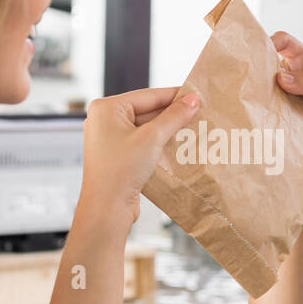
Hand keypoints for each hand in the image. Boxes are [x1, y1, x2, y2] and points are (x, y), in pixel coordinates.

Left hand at [78, 86, 200, 227]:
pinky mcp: (117, 155)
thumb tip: (192, 101)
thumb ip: (173, 117)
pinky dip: (158, 142)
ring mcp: (109, 138)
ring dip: (167, 130)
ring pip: (145, 127)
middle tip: (197, 113)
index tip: (195, 96)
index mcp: (106, 108)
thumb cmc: (119, 171)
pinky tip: (177, 144)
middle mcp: (104, 120)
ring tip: (192, 128)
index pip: (148, 95)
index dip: (174, 96)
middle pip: (147, 110)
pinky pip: (141, 142)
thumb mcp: (152, 138)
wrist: (107, 208)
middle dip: (172, 115)